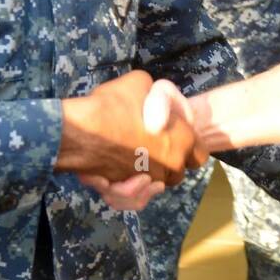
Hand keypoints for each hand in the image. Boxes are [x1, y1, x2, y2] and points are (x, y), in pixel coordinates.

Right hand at [58, 71, 206, 186]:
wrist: (78, 131)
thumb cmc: (113, 106)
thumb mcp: (140, 82)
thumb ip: (158, 93)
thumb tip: (158, 103)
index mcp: (182, 140)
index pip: (200, 155)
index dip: (189, 147)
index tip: (174, 139)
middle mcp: (170, 165)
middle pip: (177, 172)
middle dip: (168, 163)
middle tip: (150, 146)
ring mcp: (147, 180)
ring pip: (154, 186)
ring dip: (147, 177)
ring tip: (135, 161)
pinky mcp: (125, 190)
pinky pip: (132, 198)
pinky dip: (128, 190)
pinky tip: (122, 177)